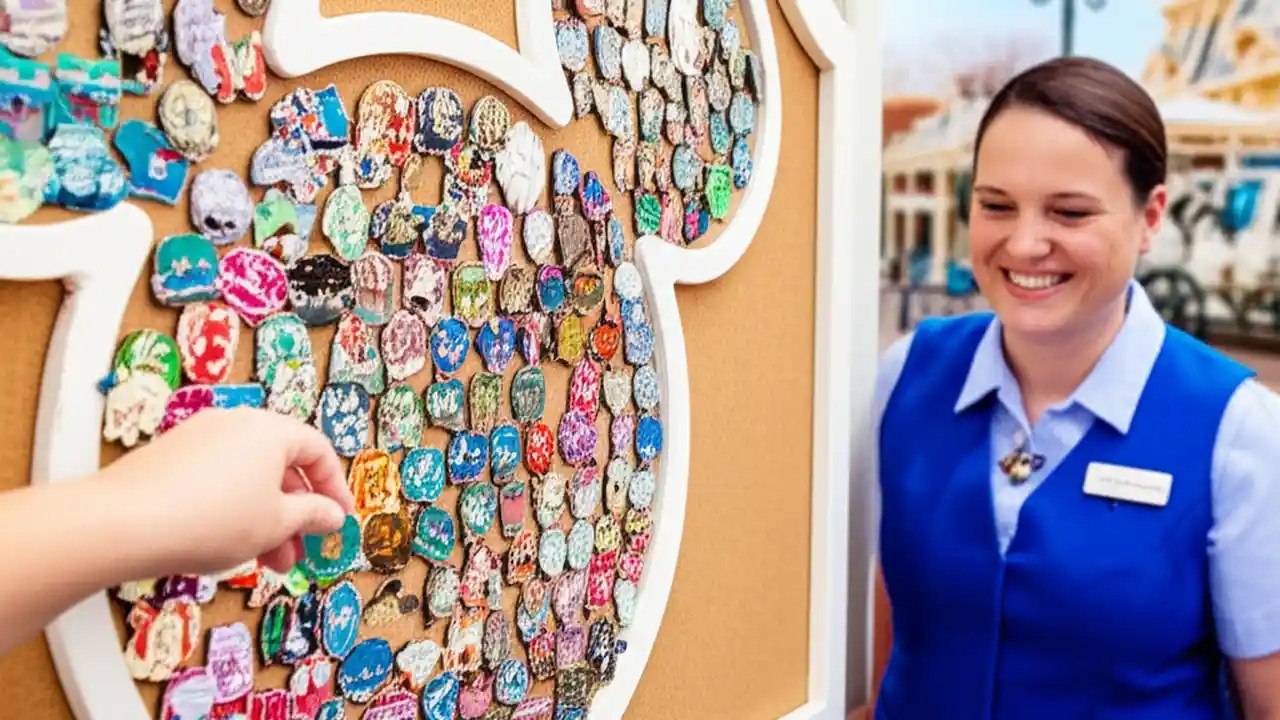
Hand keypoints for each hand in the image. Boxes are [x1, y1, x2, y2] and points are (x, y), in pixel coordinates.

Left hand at [101, 406, 352, 575]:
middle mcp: (236, 424)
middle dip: (296, 513)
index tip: (340, 520)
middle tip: (301, 551)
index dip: (335, 488)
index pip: (317, 450)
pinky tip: (225, 545)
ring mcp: (198, 437)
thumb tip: (333, 514)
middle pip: (280, 466)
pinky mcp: (168, 457)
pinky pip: (215, 480)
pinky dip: (231, 509)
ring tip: (266, 563)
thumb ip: (312, 515)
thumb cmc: (214, 519)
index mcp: (270, 430)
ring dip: (265, 518)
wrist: (123, 523)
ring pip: (247, 478)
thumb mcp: (276, 523)